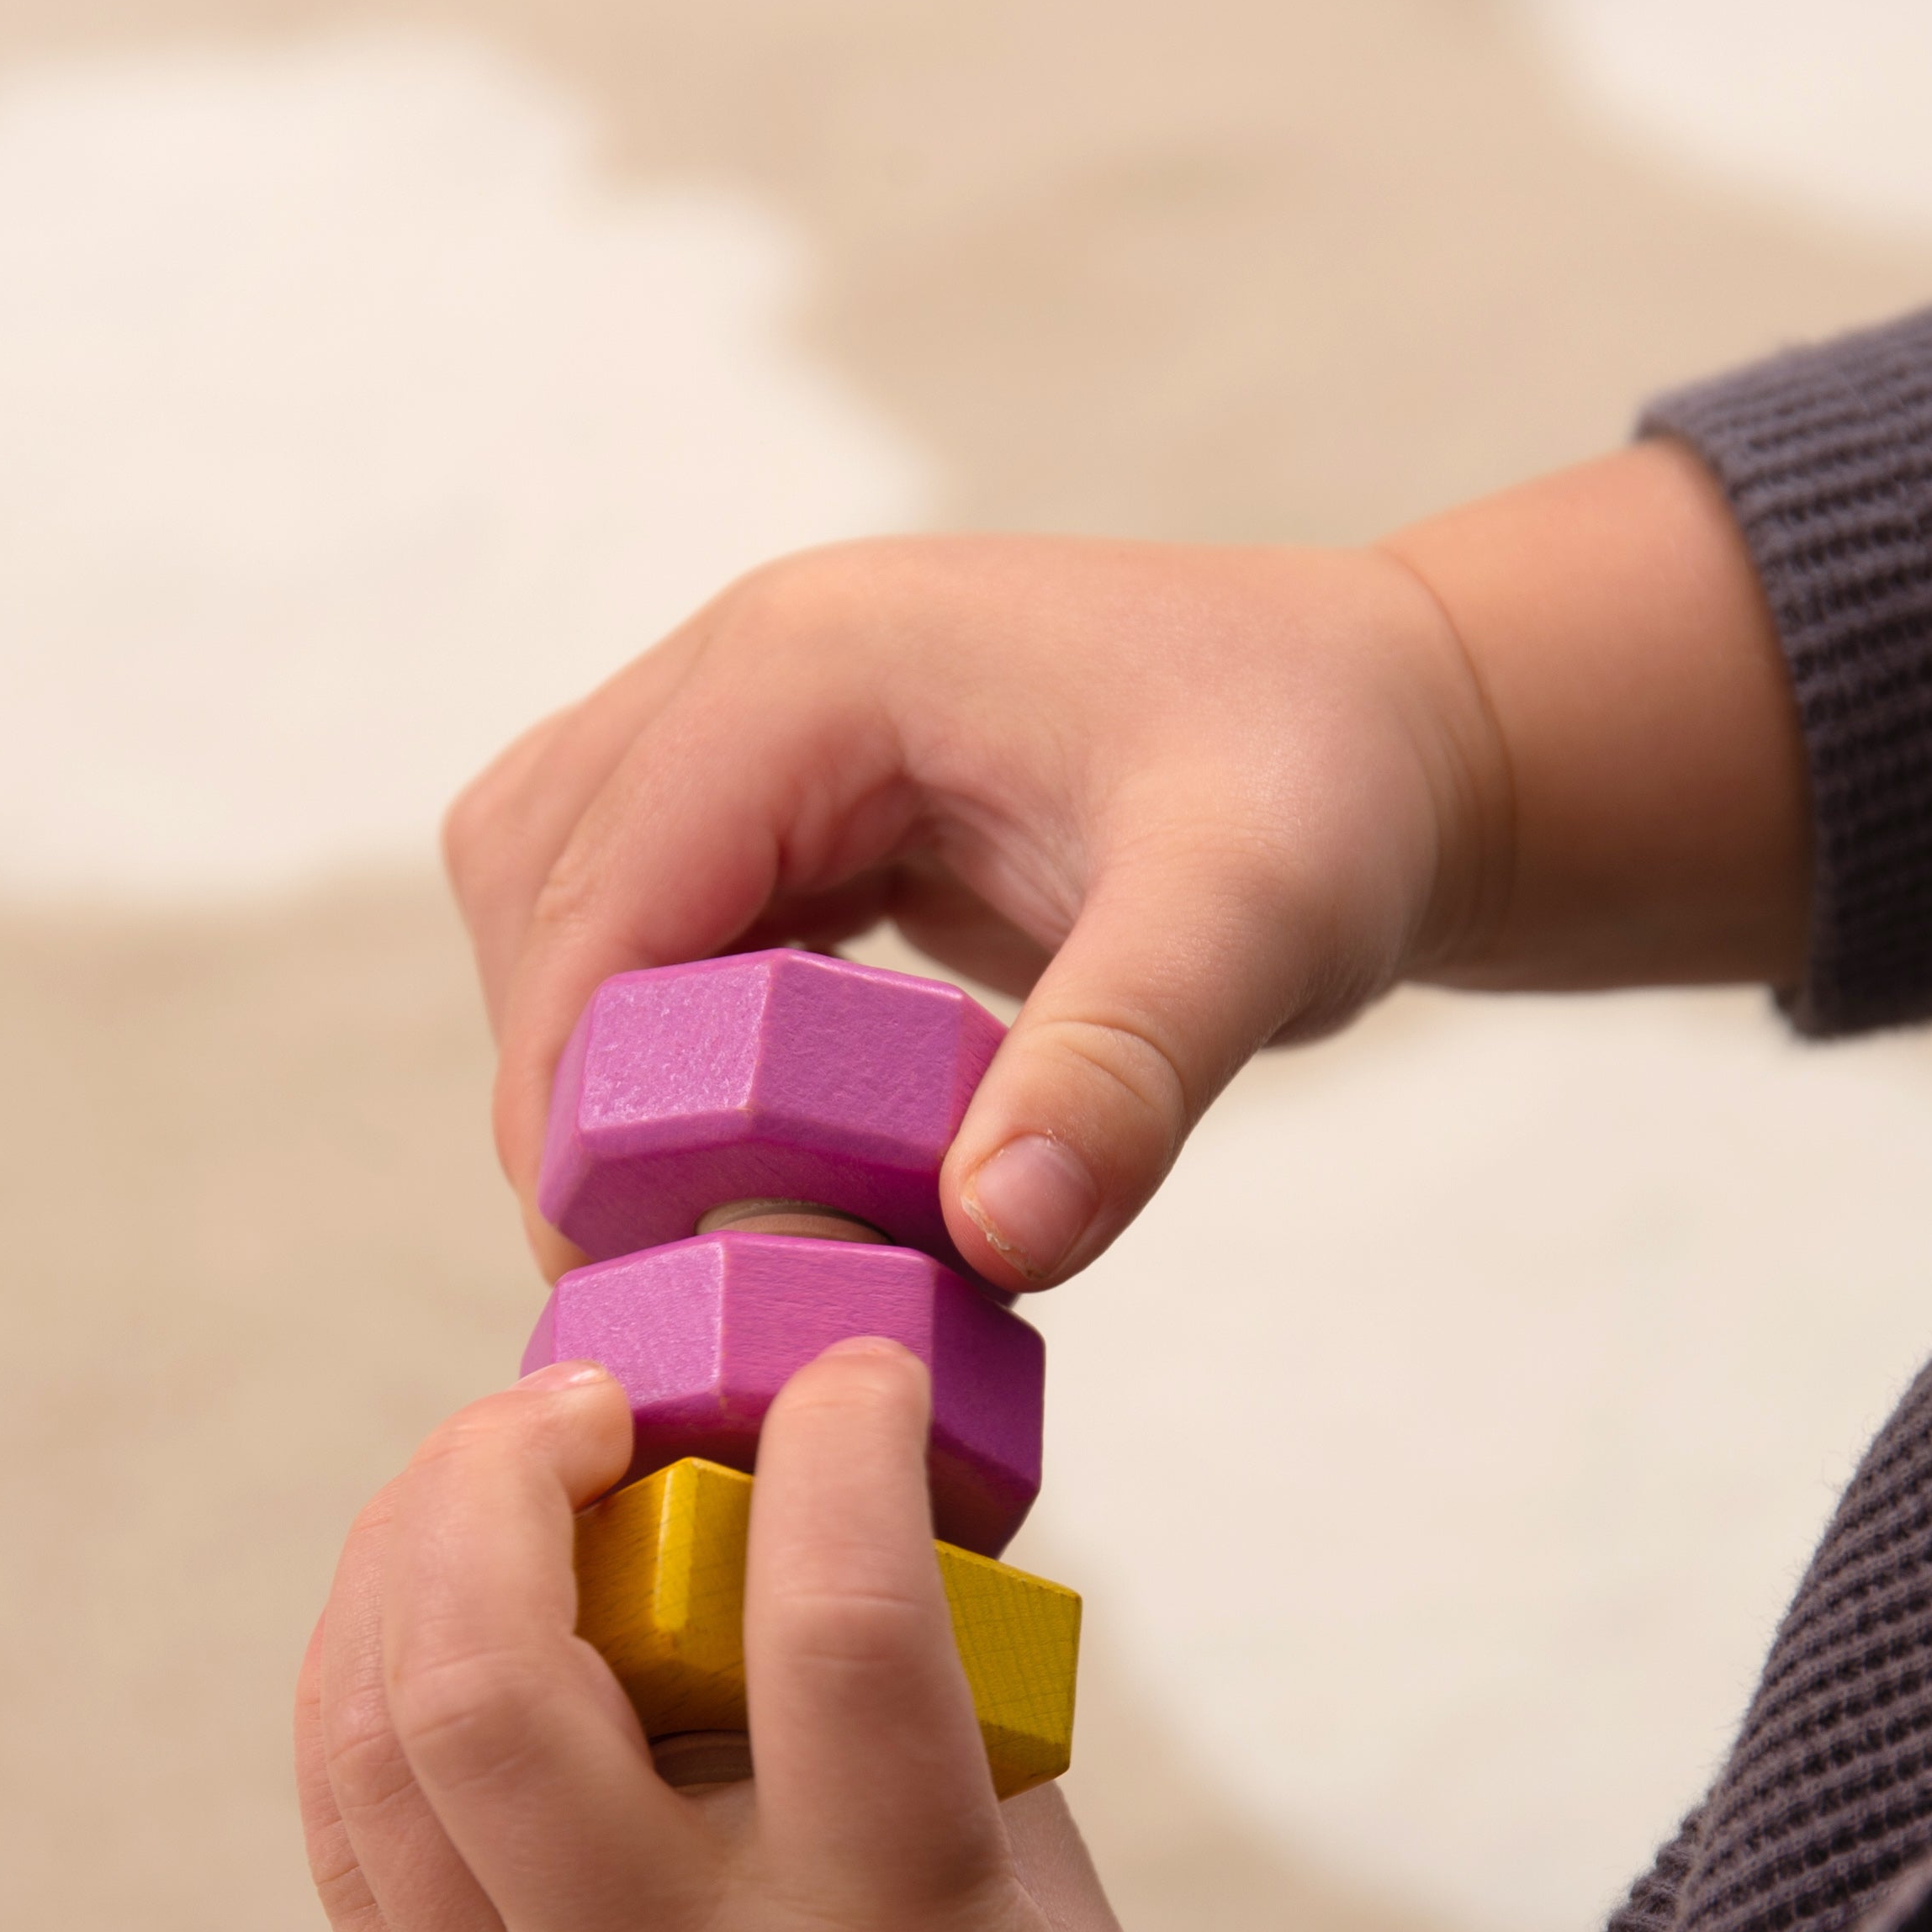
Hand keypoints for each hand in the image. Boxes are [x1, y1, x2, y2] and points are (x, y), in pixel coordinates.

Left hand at [296, 1341, 1195, 1931]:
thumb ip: (995, 1784)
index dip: (829, 1458)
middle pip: (489, 1682)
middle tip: (578, 1401)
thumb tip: (925, 1591)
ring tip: (481, 1474)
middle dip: (499, 1479)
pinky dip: (356, 1703)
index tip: (842, 1375)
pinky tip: (409, 1621)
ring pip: (375, 1757)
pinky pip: (349, 1863)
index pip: (833, 1641)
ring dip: (399, 1565)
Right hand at [444, 448, 1810, 1291]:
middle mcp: (753, 662)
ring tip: (690, 1208)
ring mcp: (758, 712)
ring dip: (592, 1047)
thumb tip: (997, 1239)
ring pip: (554, 882)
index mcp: (815, 664)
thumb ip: (1126, 1074)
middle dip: (568, 1080)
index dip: (569, 1088)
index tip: (599, 1269)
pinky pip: (642, 901)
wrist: (1396, 725)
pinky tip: (747, 1141)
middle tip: (647, 1265)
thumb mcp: (1259, 927)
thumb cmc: (1333, 790)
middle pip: (536, 880)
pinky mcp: (786, 780)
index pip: (595, 887)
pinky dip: (657, 1026)